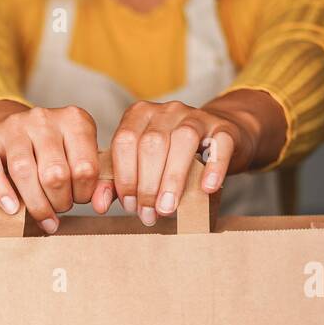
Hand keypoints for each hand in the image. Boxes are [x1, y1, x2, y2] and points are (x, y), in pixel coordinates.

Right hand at [0, 100, 115, 233]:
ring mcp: (14, 128)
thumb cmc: (49, 151)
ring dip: (36, 204)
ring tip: (43, 217)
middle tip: (59, 208)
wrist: (7, 128)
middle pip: (55, 174)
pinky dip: (2, 193)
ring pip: (24, 172)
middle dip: (60, 202)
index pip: (85, 168)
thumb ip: (93, 179)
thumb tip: (101, 205)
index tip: (78, 199)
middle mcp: (44, 119)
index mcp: (74, 120)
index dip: (83, 194)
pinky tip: (12, 209)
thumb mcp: (76, 156)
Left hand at [108, 90, 286, 225]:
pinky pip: (220, 143)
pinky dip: (213, 166)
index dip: (125, 177)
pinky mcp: (225, 129)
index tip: (129, 205)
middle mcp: (167, 110)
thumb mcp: (144, 167)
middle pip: (151, 144)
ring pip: (183, 140)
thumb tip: (98, 204)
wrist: (220, 140)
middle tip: (148, 214)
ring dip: (172, 179)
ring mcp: (197, 116)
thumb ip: (119, 183)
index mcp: (139, 116)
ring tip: (167, 208)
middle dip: (146, 184)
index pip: (124, 142)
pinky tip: (207, 188)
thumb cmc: (174, 158)